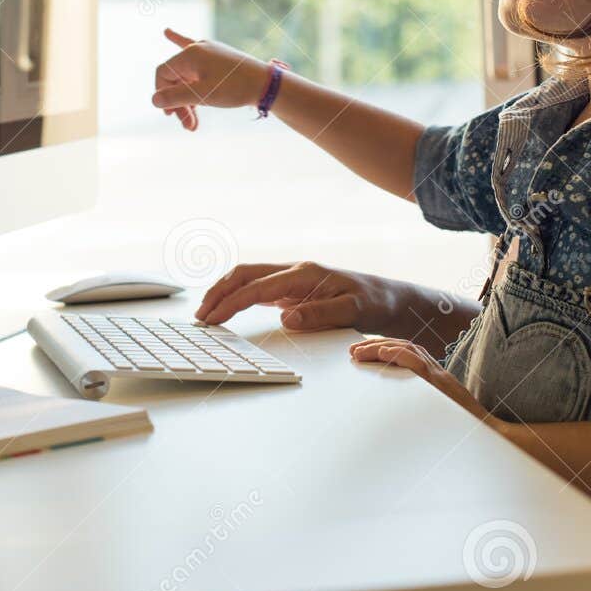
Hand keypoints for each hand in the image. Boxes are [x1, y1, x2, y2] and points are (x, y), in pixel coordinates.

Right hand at [150, 28, 272, 130]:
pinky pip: (193, 50)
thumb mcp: (203, 95)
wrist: (265, 83)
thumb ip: (176, 97)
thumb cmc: (235, 88)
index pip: (162, 74)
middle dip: (180, 103)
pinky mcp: (216, 56)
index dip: (164, 96)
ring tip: (193, 124)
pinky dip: (179, 43)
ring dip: (188, 100)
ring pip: (187, 77)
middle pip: (176, 78)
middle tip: (188, 126)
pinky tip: (166, 32)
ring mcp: (207, 52)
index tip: (172, 115)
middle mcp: (196, 49)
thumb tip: (154, 100)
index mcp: (190, 55)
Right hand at [196, 261, 405, 329]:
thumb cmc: (374, 302)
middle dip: (219, 292)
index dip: (231, 303)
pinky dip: (239, 297)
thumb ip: (320, 313)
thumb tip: (287, 318)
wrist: (390, 299)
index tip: (213, 318)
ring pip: (248, 279)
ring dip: (225, 293)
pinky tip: (228, 309)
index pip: (258, 287)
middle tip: (200, 315)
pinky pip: (258, 289)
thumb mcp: (352, 310)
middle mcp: (294, 272)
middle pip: (245, 275)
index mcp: (304, 274)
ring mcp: (292, 280)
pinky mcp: (293, 290)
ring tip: (207, 313)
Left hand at [349, 336, 491, 421]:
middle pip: (403, 347)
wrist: (490, 435)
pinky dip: (401, 356)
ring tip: (359, 351)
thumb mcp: (436, 414)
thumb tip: (393, 415)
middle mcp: (436, 373)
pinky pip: (420, 365)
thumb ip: (418, 406)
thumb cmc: (463, 429)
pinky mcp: (443, 386)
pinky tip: (384, 353)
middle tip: (352, 350)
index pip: (405, 353)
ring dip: (380, 348)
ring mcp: (440, 378)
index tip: (360, 354)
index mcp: (433, 378)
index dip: (382, 349)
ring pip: (408, 350)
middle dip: (374, 346)